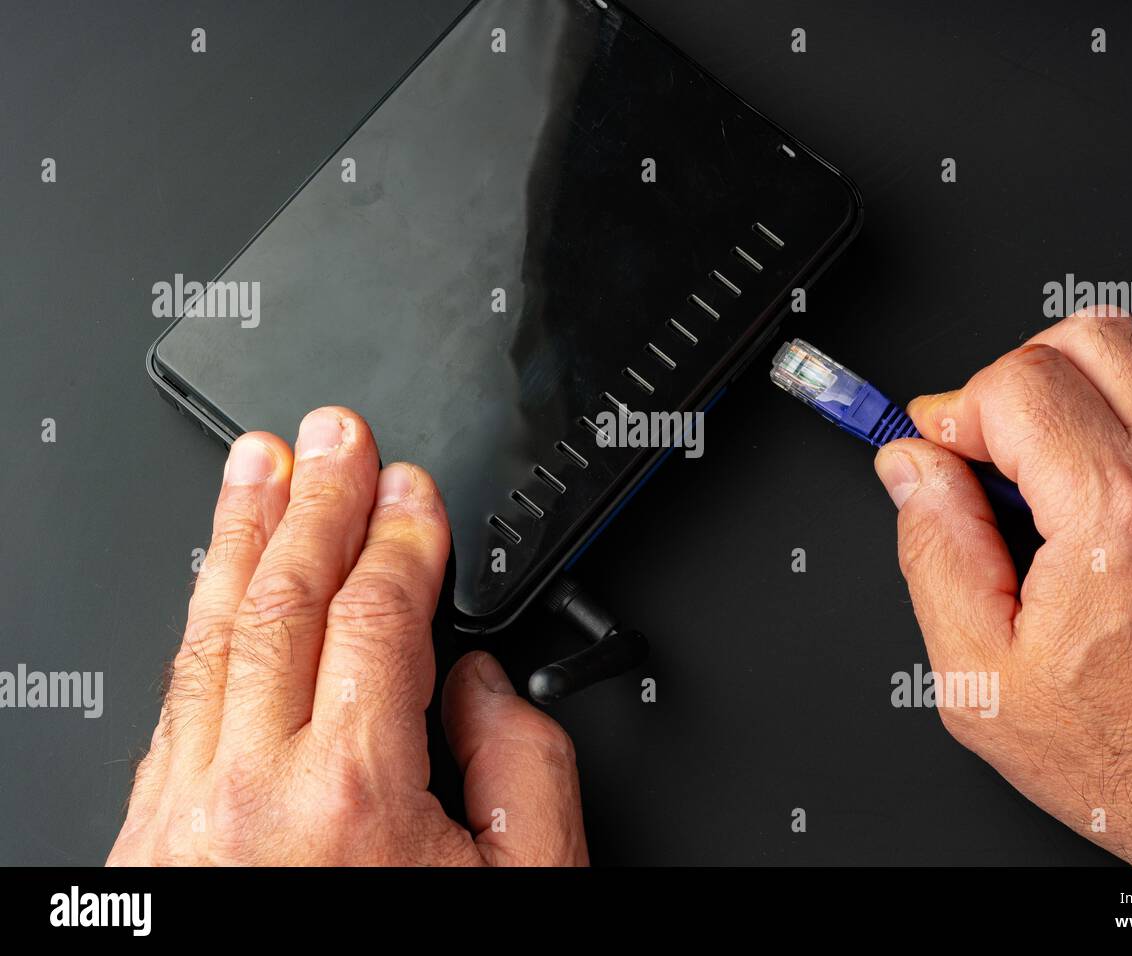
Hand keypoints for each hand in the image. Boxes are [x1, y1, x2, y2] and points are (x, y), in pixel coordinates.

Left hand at [109, 407, 586, 865]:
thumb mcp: (524, 888)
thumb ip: (527, 773)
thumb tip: (489, 687)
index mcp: (354, 792)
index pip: (374, 615)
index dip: (398, 535)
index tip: (407, 489)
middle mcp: (255, 789)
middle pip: (285, 601)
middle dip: (317, 501)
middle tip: (334, 437)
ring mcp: (187, 809)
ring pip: (212, 634)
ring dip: (242, 535)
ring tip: (262, 469)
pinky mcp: (151, 834)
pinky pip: (177, 695)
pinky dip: (204, 619)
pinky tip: (222, 582)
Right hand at [875, 307, 1131, 865]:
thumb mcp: (985, 678)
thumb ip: (934, 552)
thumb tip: (911, 468)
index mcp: (1115, 521)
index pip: (1016, 382)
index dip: (956, 408)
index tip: (945, 448)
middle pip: (1088, 336)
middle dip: (1019, 376)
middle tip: (999, 443)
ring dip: (1097, 366)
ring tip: (1066, 432)